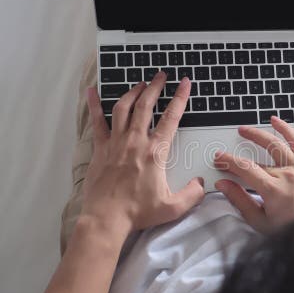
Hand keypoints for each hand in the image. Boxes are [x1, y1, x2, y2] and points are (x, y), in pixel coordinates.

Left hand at [80, 74, 203, 236]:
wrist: (106, 217)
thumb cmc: (137, 212)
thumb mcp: (173, 207)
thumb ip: (192, 194)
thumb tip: (201, 183)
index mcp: (155, 152)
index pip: (171, 118)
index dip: (180, 98)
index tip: (184, 83)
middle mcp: (135, 142)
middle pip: (146, 105)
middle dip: (155, 87)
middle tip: (161, 75)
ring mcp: (115, 143)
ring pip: (123, 108)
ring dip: (133, 92)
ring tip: (140, 83)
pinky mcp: (100, 148)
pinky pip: (97, 121)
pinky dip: (94, 104)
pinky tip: (91, 91)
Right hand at [213, 116, 293, 232]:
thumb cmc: (292, 231)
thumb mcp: (260, 221)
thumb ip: (240, 200)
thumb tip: (223, 184)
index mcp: (274, 190)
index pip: (245, 168)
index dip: (228, 162)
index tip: (219, 159)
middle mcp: (288, 175)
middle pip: (257, 159)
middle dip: (237, 156)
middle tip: (225, 154)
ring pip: (276, 145)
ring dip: (258, 135)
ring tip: (245, 130)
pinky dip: (287, 130)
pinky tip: (276, 121)